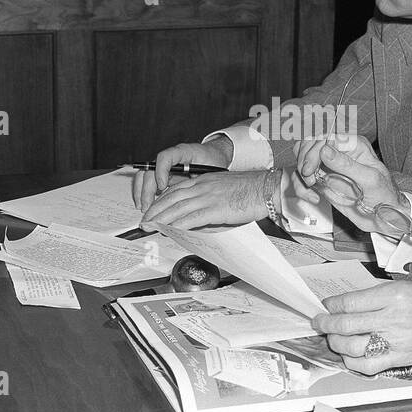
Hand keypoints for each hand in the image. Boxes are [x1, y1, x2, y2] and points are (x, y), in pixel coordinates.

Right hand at [131, 138, 231, 208]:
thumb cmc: (212, 161)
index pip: (165, 157)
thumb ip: (204, 176)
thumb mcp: (212, 167)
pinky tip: (145, 206)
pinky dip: (143, 195)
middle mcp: (168, 158)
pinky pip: (147, 183)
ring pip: (144, 176)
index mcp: (181, 152)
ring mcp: (162, 166)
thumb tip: (197, 192)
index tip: (163, 186)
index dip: (161, 171)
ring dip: (141, 193)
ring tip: (143, 208)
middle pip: (150, 169)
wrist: (212, 157)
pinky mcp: (161, 175)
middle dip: (147, 188)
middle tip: (148, 205)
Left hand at [141, 170, 267, 229]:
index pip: (175, 190)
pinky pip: (192, 217)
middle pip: (171, 197)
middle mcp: (202, 186)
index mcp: (204, 180)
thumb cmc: (251, 192)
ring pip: (177, 208)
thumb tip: (198, 221)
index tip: (152, 210)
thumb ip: (209, 202)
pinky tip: (169, 231)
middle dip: (154, 210)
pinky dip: (178, 225)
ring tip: (150, 227)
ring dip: (160, 218)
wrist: (267, 188)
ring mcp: (208, 196)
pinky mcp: (216, 208)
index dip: (161, 201)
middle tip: (144, 221)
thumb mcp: (224, 191)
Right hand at [295, 132, 399, 231]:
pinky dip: (301, 186)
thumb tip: (325, 149)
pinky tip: (313, 197)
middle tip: (309, 179)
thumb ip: (347, 164)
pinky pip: (301, 177)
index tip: (310, 169)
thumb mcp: (369, 179)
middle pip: (309, 143)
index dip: (314, 150)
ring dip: (299, 173)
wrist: (383, 216)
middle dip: (304, 160)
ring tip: (310, 187)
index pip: (325, 136)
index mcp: (353, 144)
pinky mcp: (322, 179)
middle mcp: (339, 151)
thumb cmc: (384, 195)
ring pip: (301, 158)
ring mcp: (328, 165)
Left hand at [312, 279, 411, 373]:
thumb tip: (353, 301)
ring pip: (352, 346)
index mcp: (393, 295)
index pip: (350, 302)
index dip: (332, 304)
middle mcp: (392, 318)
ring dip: (336, 343)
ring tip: (332, 338)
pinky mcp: (400, 357)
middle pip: (346, 324)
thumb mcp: (408, 285)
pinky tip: (348, 356)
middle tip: (319, 322)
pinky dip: (353, 362)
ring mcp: (395, 340)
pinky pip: (369, 365)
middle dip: (326, 323)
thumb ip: (380, 294)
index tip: (327, 304)